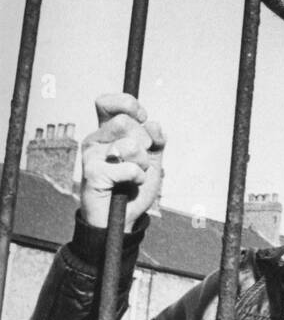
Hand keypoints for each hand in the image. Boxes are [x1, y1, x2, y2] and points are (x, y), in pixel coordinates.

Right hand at [79, 94, 164, 229]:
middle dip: (144, 142)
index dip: (127, 104)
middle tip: (140, 159)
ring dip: (142, 163)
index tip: (142, 117)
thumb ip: (156, 138)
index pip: (106, 102)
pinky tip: (131, 184)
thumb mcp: (152, 157)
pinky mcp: (93, 173)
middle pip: (125, 122)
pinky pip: (129, 168)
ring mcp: (91, 156)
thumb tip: (153, 124)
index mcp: (107, 131)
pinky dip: (138, 177)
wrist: (121, 217)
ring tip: (134, 174)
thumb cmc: (134, 184)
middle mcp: (95, 140)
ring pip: (130, 145)